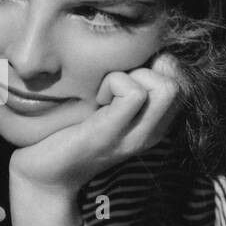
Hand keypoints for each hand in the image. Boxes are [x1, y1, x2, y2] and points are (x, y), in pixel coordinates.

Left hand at [9, 54, 182, 197]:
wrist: (42, 177)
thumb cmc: (67, 133)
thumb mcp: (104, 106)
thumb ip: (124, 85)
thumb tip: (135, 48)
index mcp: (152, 126)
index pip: (183, 83)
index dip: (157, 66)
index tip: (124, 77)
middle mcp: (150, 134)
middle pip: (180, 84)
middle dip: (148, 68)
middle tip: (114, 83)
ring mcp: (132, 137)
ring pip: (166, 88)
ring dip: (132, 75)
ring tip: (105, 91)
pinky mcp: (108, 134)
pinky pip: (133, 94)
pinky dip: (114, 82)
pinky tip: (95, 98)